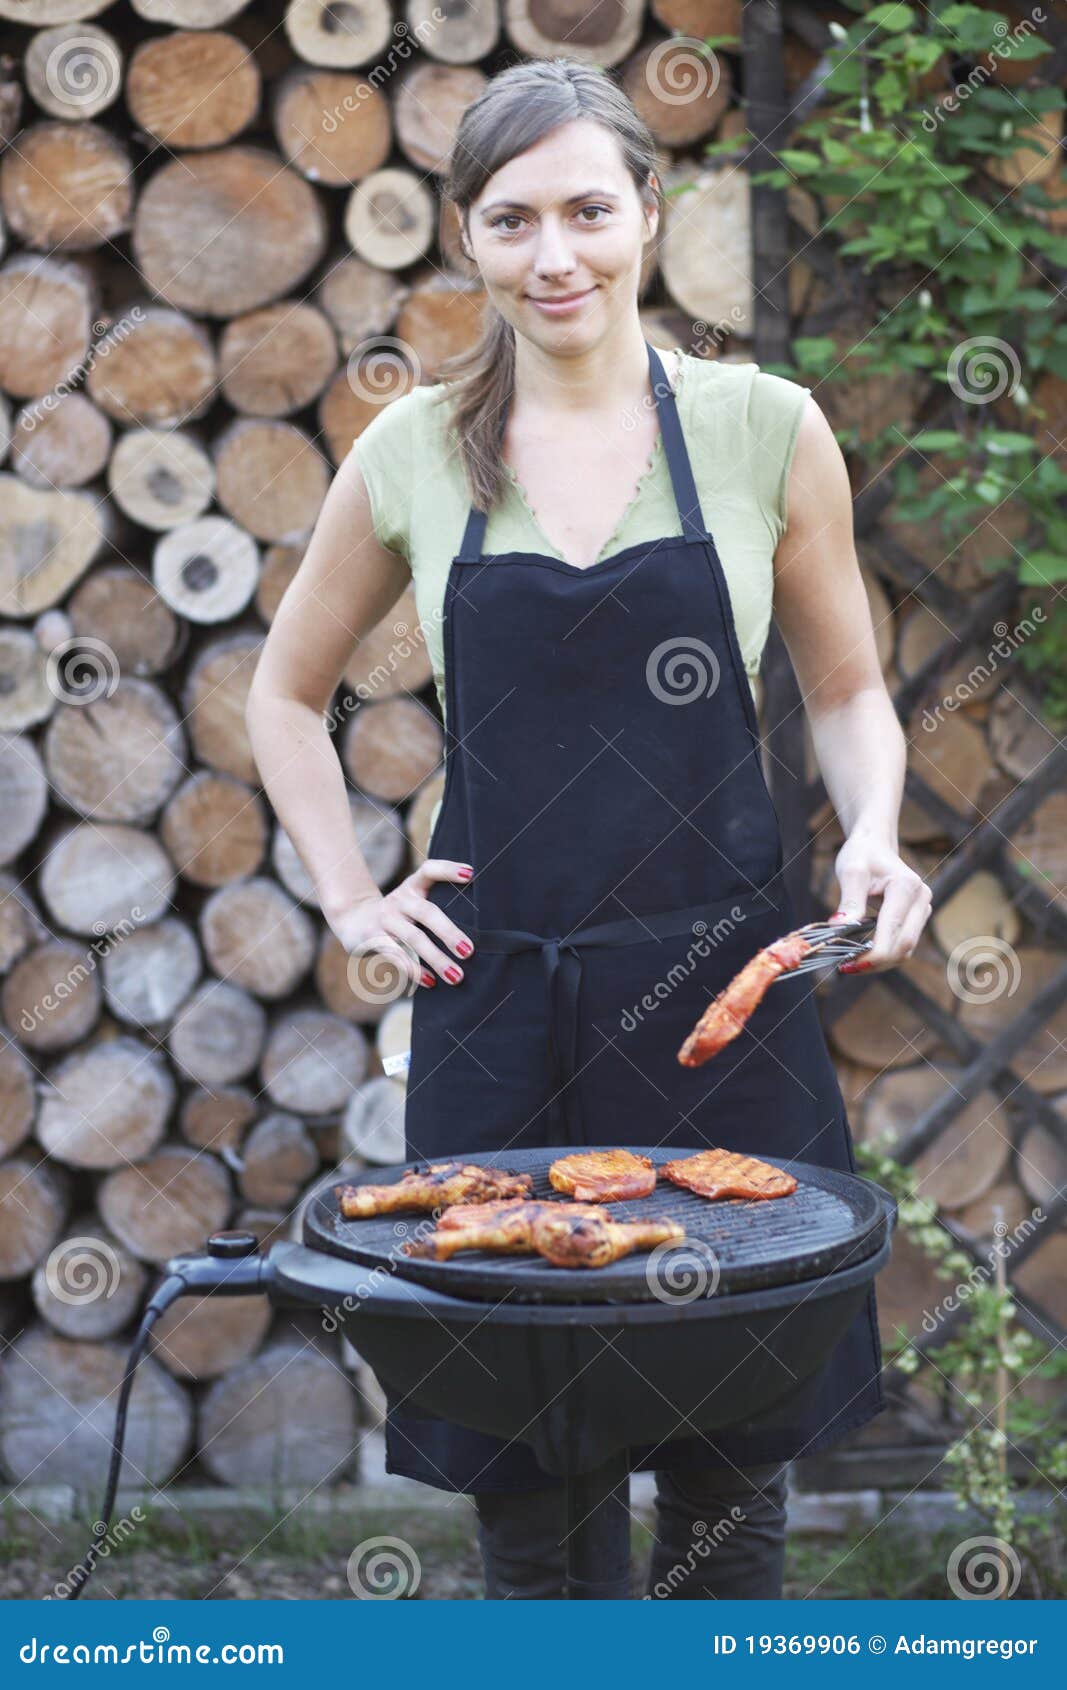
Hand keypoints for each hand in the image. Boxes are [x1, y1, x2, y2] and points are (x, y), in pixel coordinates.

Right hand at [329, 859, 474, 988]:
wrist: (352, 918)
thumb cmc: (398, 913)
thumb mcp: (413, 901)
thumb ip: (436, 905)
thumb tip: (477, 931)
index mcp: (413, 887)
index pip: (430, 871)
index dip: (449, 870)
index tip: (471, 874)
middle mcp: (400, 900)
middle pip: (427, 913)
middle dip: (449, 933)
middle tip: (469, 951)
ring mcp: (386, 919)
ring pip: (413, 939)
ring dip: (436, 959)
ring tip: (456, 976)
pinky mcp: (373, 938)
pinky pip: (396, 955)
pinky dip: (415, 970)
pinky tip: (431, 981)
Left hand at [828, 834, 931, 973]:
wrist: (875, 845)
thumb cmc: (862, 854)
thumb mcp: (851, 871)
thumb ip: (849, 901)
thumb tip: (839, 928)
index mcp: (906, 887)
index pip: (893, 931)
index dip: (873, 954)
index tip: (848, 964)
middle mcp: (921, 900)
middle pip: (904, 945)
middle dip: (876, 962)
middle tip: (846, 968)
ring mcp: (922, 910)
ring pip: (905, 949)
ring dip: (880, 962)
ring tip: (851, 964)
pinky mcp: (915, 919)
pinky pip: (902, 944)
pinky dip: (884, 954)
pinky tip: (861, 955)